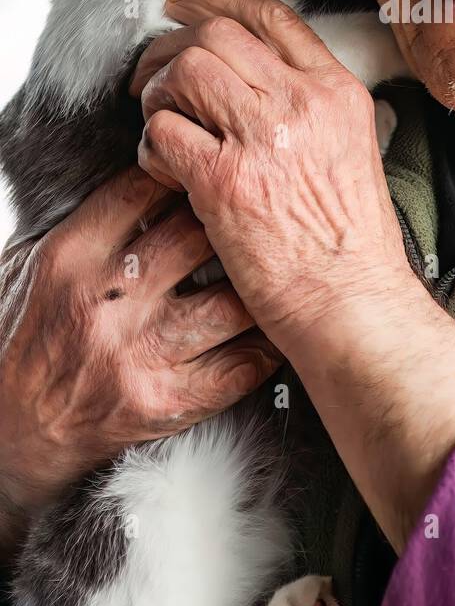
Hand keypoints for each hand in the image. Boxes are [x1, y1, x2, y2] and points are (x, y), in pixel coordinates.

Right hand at [0, 165, 281, 546]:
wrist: (11, 432)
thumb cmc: (26, 339)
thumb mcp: (33, 265)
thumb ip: (87, 222)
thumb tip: (147, 173)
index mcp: (71, 257)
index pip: (144, 190)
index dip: (184, 175)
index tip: (205, 175)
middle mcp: (107, 301)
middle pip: (198, 236)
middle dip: (229, 224)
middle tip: (252, 222)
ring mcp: (138, 354)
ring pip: (231, 302)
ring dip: (259, 288)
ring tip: (276, 275)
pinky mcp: (163, 402)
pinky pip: (239, 368)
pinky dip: (266, 348)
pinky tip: (274, 332)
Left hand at [131, 0, 454, 551]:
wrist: (354, 304)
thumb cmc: (351, 245)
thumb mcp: (352, 151)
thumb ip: (311, 109)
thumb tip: (255, 84)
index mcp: (336, 93)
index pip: (270, 17)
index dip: (216, 1)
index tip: (184, 6)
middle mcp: (302, 103)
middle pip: (216, 35)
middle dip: (170, 48)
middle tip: (150, 78)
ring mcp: (263, 138)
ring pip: (184, 71)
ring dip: (156, 94)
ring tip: (158, 125)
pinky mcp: (224, 180)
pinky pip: (163, 132)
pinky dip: (150, 146)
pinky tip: (164, 171)